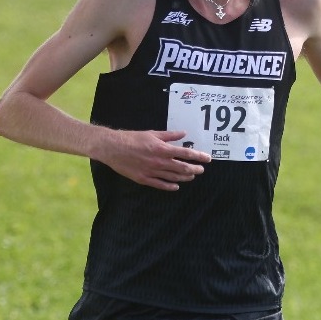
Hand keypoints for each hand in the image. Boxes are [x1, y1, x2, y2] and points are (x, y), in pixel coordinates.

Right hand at [96, 130, 210, 190]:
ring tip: (191, 176)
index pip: (186, 154)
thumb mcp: (152, 133)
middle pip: (182, 168)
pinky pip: (160, 185)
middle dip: (194, 169)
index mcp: (162, 149)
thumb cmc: (132, 138)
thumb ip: (169, 135)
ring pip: (173, 177)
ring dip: (185, 177)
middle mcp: (159, 162)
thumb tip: (183, 134)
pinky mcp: (144, 179)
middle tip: (201, 169)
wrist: (113, 148)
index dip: (199, 156)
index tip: (207, 158)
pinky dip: (170, 186)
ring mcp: (152, 172)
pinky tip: (176, 186)